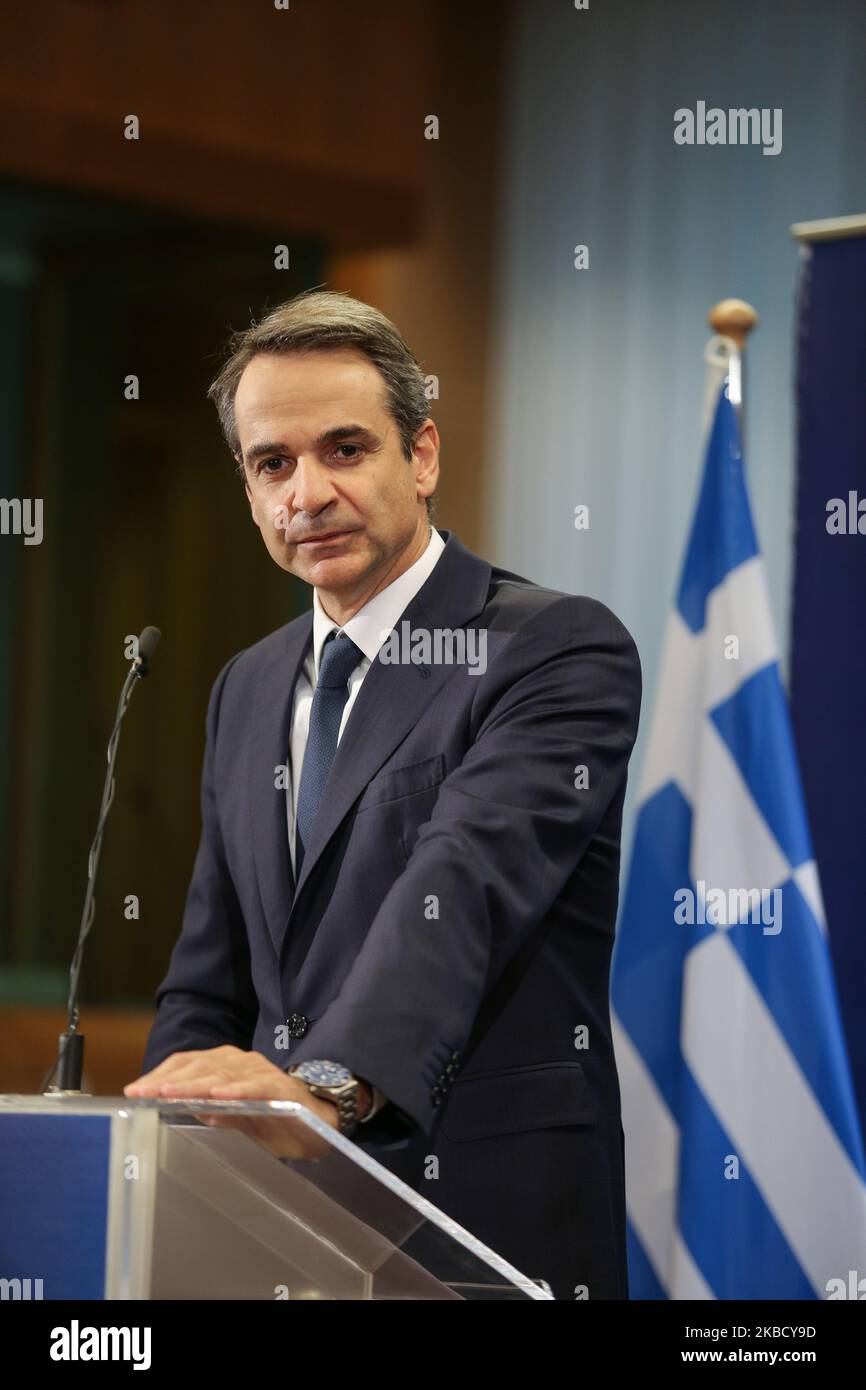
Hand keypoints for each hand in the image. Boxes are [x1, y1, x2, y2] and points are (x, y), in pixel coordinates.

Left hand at [123, 1045, 345, 1158]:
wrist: (320, 1122)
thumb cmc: (275, 1119)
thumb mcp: (238, 1120)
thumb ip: (216, 1112)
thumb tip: (186, 1110)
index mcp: (228, 1067)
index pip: (188, 1064)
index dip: (161, 1074)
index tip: (135, 1090)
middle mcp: (243, 1063)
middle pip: (199, 1067)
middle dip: (167, 1081)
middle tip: (142, 1093)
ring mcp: (262, 1072)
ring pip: (222, 1074)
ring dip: (193, 1084)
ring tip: (167, 1092)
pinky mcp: (281, 1088)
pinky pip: (256, 1086)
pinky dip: (236, 1090)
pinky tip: (216, 1096)